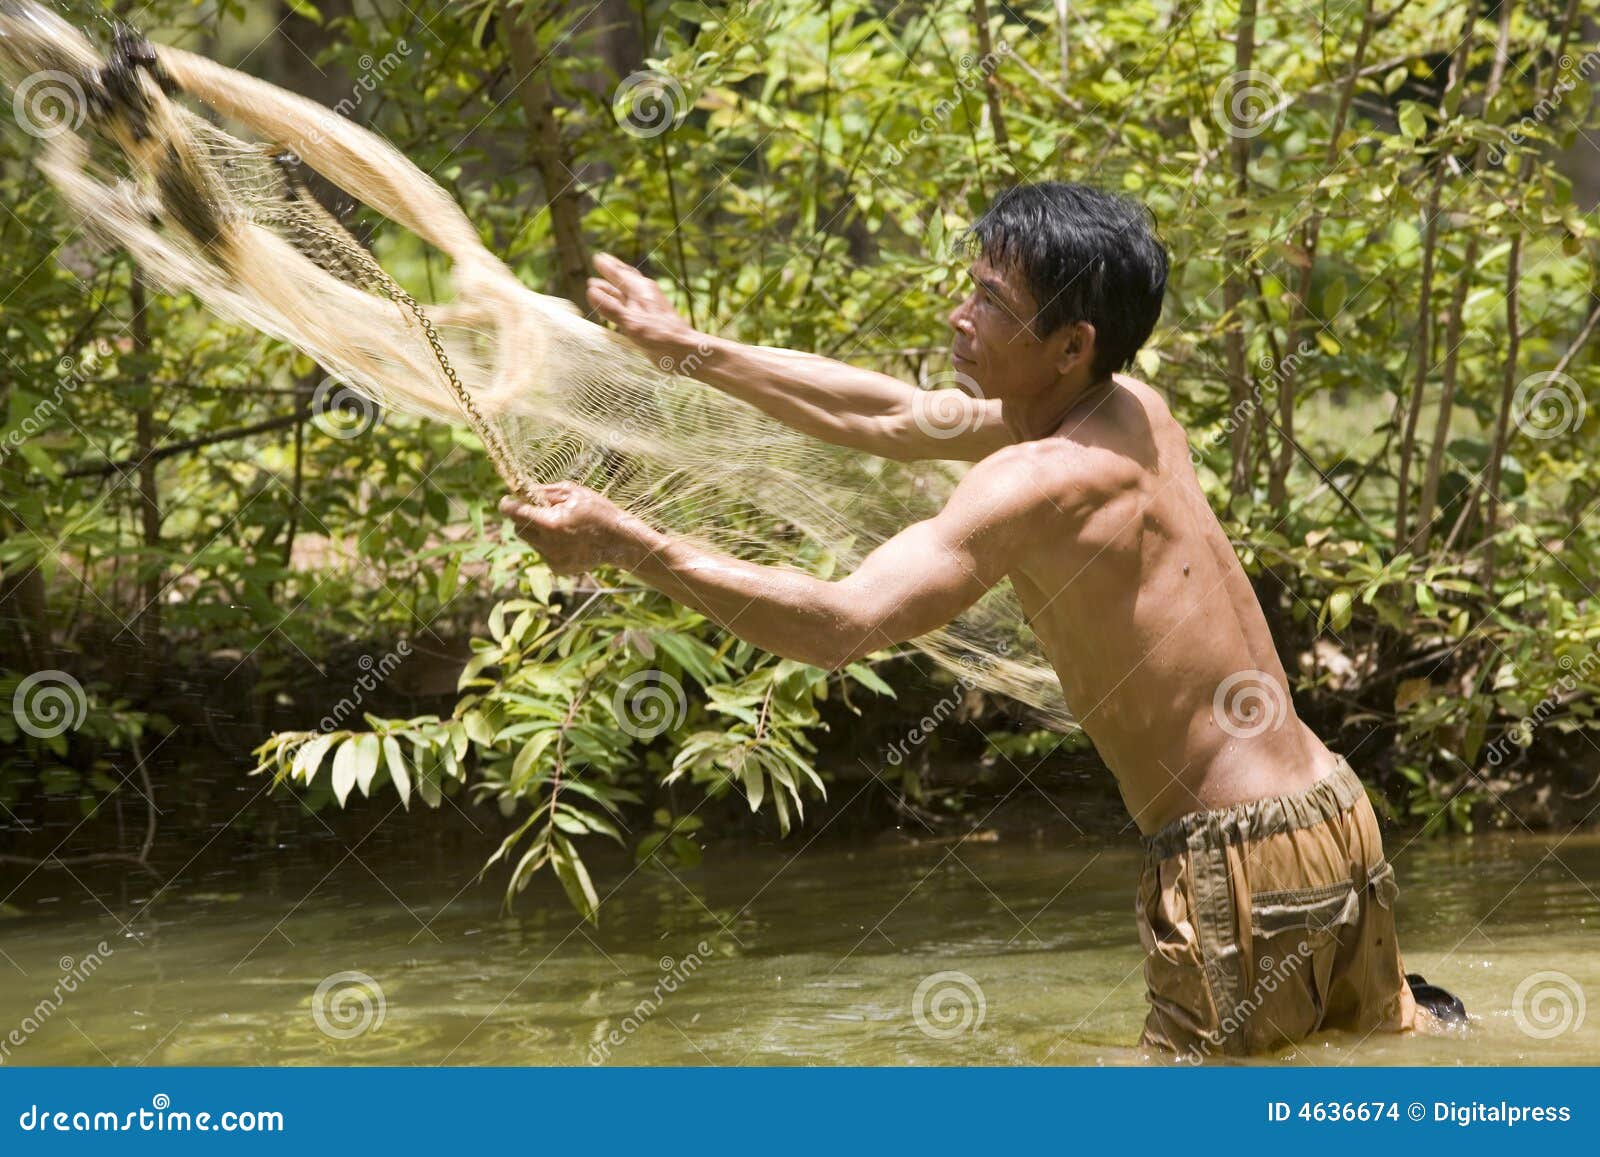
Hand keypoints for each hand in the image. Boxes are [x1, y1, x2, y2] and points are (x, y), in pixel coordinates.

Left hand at [499, 483, 646, 575]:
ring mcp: (552, 559)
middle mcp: (547, 544)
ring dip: (538, 532)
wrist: (620, 542)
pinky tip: (568, 540)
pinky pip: (543, 552)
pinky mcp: (558, 568)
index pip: (514, 513)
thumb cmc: (598, 511)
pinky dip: (549, 545)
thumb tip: (521, 491)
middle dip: (523, 518)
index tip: (508, 501)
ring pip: (530, 541)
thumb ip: (544, 491)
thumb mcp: (573, 492)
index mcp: (550, 522)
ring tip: (561, 526)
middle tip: (539, 511)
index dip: (508, 505)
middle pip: (517, 529)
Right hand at [586, 252, 697, 361]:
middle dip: (613, 270)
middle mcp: (645, 293)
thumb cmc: (660, 336)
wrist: (685, 350)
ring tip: (606, 281)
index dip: (607, 266)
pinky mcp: (651, 318)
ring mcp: (648, 305)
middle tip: (602, 259)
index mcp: (640, 289)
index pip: (619, 274)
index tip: (597, 257)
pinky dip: (623, 300)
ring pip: (629, 290)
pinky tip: (623, 304)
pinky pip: (633, 303)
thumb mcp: (631, 322)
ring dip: (616, 285)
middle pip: (626, 277)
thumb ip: (611, 308)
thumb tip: (590, 291)